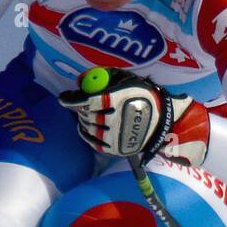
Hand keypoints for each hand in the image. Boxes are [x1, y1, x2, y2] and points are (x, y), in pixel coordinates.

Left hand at [57, 68, 191, 159]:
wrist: (162, 122)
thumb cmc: (143, 96)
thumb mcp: (126, 79)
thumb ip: (103, 76)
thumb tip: (80, 81)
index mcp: (115, 99)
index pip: (84, 100)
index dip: (71, 99)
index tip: (63, 97)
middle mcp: (112, 119)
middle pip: (85, 114)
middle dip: (79, 109)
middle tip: (79, 104)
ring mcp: (113, 136)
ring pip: (87, 129)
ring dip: (83, 121)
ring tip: (87, 116)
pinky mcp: (114, 149)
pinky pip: (93, 142)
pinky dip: (88, 135)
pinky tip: (90, 129)